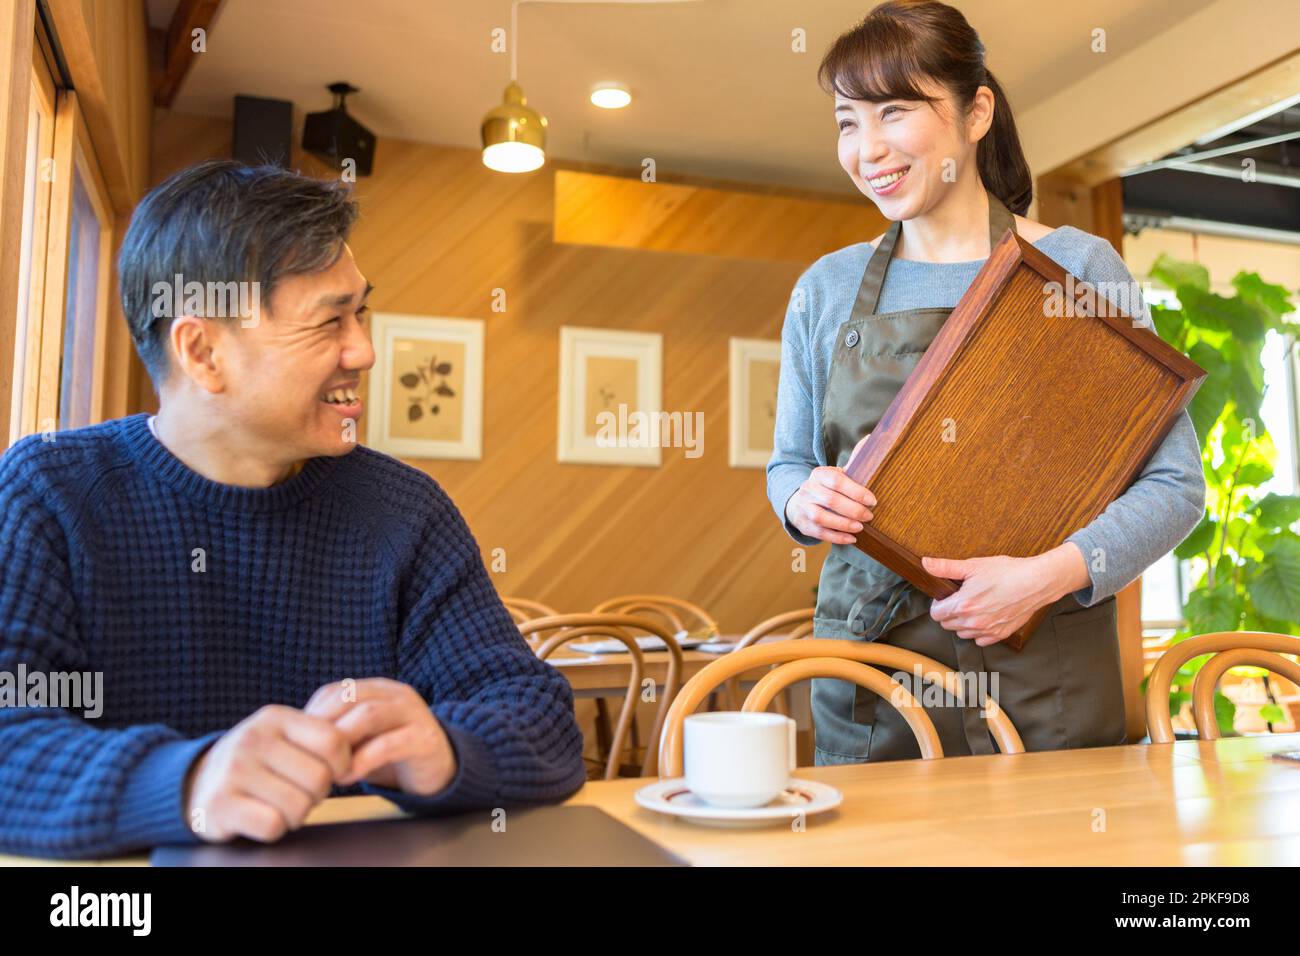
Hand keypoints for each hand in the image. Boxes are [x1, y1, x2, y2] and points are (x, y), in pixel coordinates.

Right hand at [184, 705, 351, 842]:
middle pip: (320, 778)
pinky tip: (262, 816)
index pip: (334, 741)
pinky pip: (274, 825)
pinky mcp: (220, 804)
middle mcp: (252, 739)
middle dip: (318, 793)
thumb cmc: (257, 761)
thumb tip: (362, 747)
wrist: (197, 783)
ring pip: (300, 805)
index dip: (341, 764)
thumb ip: (318, 737)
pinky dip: (276, 828)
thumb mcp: (282, 736)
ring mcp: (233, 771)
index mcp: (275, 718)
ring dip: (298, 813)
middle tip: (301, 792)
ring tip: (280, 803)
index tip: (329, 772)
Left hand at [304, 678, 455, 796]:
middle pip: (350, 697)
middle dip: (323, 727)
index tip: (299, 745)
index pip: (335, 691)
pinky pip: (388, 744)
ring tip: (327, 769)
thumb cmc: (394, 753)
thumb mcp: (363, 736)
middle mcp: (396, 694)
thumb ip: (338, 730)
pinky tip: (349, 778)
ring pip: (369, 715)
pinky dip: (362, 761)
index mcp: (377, 689)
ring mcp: (413, 714)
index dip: (312, 716)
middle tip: (308, 757)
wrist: (442, 768)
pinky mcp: (425, 739)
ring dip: (341, 743)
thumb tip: (294, 740)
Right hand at [786, 433, 875, 544]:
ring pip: (823, 517)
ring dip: (845, 524)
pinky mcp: (803, 524)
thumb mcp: (838, 473)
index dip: (856, 492)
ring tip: (861, 527)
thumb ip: (855, 461)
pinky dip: (837, 537)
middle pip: (831, 501)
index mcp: (819, 474)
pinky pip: (820, 532)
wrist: (800, 502)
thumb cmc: (828, 488)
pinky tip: (852, 538)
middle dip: (854, 510)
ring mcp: (803, 507)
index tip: (873, 500)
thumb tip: (871, 439)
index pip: (837, 481)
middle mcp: (808, 489)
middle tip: (869, 516)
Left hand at [922, 554, 1060, 645]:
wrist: (1037, 582)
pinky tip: (985, 616)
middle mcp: (973, 622)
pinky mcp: (1000, 634)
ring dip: (962, 623)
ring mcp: (987, 630)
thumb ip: (946, 567)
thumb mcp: (974, 565)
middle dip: (949, 612)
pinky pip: (980, 640)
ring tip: (973, 606)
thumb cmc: (1007, 572)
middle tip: (961, 598)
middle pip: (947, 624)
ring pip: (962, 633)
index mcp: (963, 605)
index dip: (939, 603)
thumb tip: (926, 563)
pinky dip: (979, 631)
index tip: (947, 595)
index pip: (936, 614)